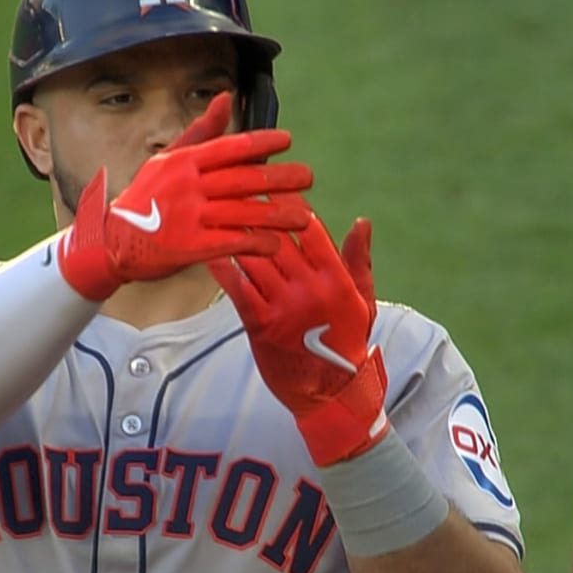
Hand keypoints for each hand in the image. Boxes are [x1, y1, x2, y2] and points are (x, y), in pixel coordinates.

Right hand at [58, 93, 313, 299]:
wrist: (111, 242)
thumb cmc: (146, 198)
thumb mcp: (167, 160)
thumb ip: (201, 132)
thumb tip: (226, 97)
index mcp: (183, 161)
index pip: (229, 147)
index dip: (261, 143)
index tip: (288, 140)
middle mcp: (186, 186)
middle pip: (243, 180)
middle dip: (280, 178)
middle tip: (308, 177)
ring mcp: (187, 217)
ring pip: (243, 213)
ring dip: (277, 215)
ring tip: (304, 217)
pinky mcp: (188, 248)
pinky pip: (231, 243)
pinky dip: (256, 243)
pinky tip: (276, 244)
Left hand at [207, 195, 386, 465]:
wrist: (329, 392)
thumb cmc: (347, 341)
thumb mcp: (362, 300)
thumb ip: (358, 260)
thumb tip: (362, 221)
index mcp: (335, 279)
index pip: (310, 230)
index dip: (291, 203)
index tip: (275, 180)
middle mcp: (308, 289)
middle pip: (278, 238)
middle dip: (257, 209)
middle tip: (238, 183)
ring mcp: (283, 307)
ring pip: (254, 258)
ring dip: (235, 231)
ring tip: (219, 207)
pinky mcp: (260, 324)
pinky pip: (237, 288)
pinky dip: (223, 266)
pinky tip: (209, 248)